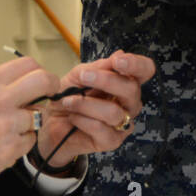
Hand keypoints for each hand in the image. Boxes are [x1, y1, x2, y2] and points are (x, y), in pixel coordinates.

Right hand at [0, 55, 59, 195]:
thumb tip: (27, 81)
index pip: (28, 64)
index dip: (42, 72)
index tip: (46, 81)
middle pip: (43, 81)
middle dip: (53, 87)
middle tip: (52, 95)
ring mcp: (5, 125)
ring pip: (38, 115)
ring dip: (30, 122)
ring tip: (9, 129)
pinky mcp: (11, 148)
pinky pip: (30, 139)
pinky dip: (22, 142)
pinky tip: (2, 145)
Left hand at [36, 50, 155, 170]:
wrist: (51, 122)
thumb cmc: (69, 96)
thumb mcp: (80, 75)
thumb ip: (99, 67)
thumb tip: (120, 54)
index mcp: (126, 82)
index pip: (145, 70)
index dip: (136, 64)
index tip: (118, 62)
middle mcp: (129, 103)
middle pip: (132, 90)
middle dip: (106, 81)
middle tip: (83, 77)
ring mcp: (123, 123)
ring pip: (113, 111)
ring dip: (85, 104)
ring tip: (68, 101)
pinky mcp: (112, 141)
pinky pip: (101, 128)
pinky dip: (82, 119)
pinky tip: (73, 117)